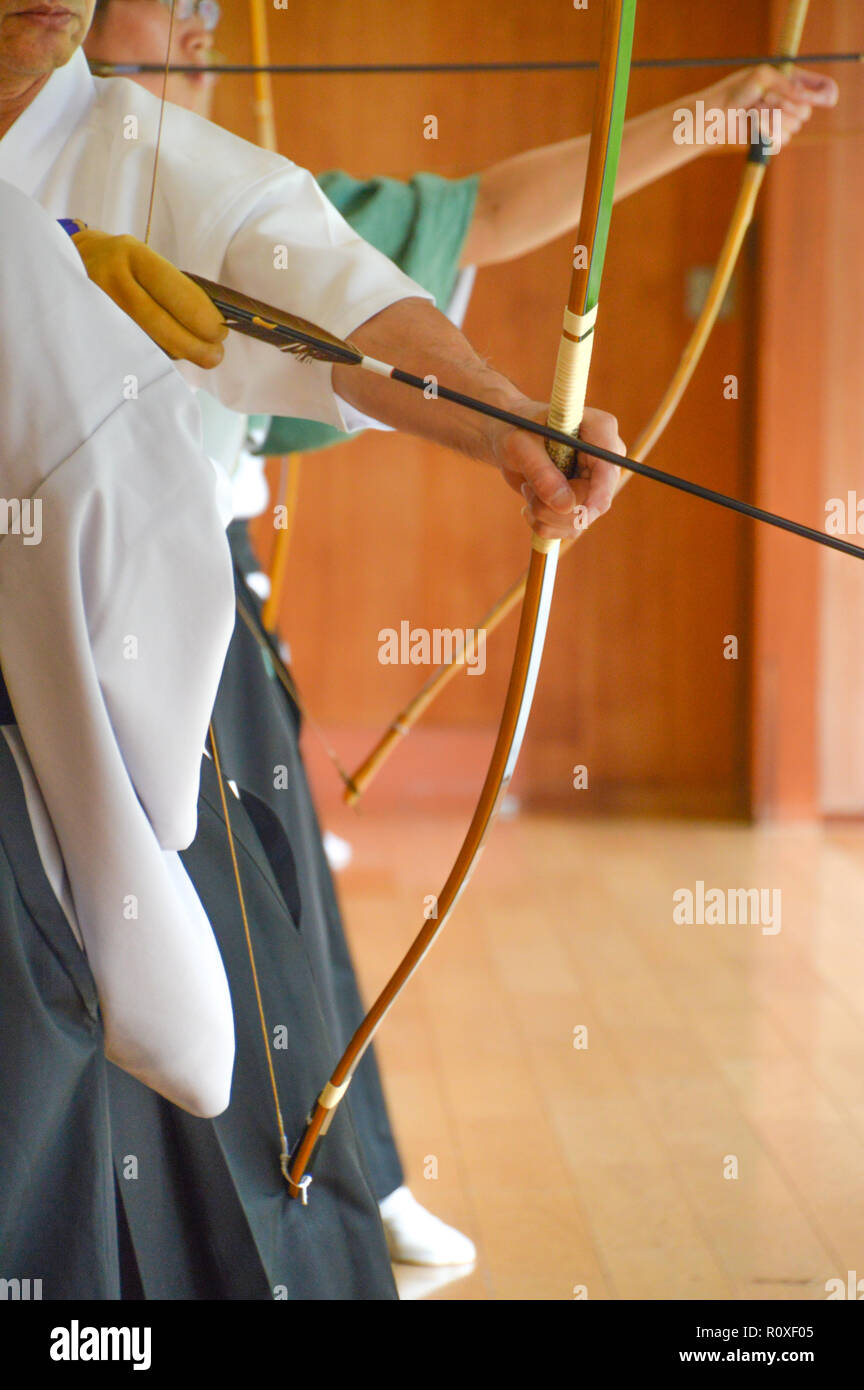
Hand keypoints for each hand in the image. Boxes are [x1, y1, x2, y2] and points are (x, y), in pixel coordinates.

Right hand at [68, 226, 227, 367]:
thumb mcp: (145, 262)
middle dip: (196, 346)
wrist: (69, 262)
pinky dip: (153, 357)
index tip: (220, 333)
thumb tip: (214, 327)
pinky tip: (161, 351)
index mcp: (133, 255)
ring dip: (176, 353)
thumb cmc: (123, 266)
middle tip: (215, 356)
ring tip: (188, 349)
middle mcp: (110, 279)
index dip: (202, 318)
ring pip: (148, 344)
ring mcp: (96, 307)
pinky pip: (131, 353)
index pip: (176, 292)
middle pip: (162, 325)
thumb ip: (175, 289)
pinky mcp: (89, 332)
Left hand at [493, 402, 624, 541]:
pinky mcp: (585, 501)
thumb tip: (565, 506)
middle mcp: (605, 457)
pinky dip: (544, 523)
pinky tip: (531, 502)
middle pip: (595, 501)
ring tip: (527, 488)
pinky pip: (570, 528)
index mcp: (599, 429)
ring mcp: (597, 482)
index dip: (599, 493)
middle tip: (526, 490)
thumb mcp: (519, 445)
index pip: (608, 467)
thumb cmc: (514, 428)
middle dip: (555, 507)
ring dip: (544, 514)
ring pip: (579, 520)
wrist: (509, 437)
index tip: (581, 514)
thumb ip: (540, 472)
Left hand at [707, 65, 837, 149]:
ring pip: (793, 128)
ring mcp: (782, 121)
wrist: (717, 116)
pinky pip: (781, 140)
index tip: (826, 98)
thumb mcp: (762, 76)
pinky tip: (753, 125)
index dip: (826, 93)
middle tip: (765, 98)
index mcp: (792, 81)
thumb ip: (787, 84)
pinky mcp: (772, 139)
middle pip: (806, 112)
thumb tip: (806, 97)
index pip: (821, 87)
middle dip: (785, 106)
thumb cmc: (737, 91)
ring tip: (754, 110)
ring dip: (771, 119)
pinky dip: (765, 132)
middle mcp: (791, 102)